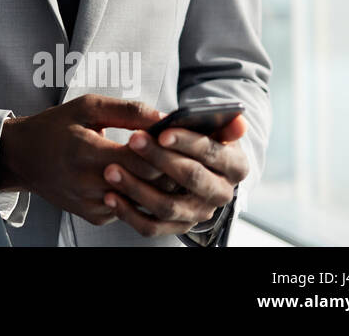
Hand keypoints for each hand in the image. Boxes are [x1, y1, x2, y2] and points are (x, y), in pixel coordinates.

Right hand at [0, 95, 177, 226]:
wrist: (22, 157)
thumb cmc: (54, 127)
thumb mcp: (87, 107)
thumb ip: (126, 111)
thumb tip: (163, 118)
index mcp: (86, 152)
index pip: (142, 160)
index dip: (164, 149)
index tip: (175, 138)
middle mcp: (88, 183)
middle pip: (147, 183)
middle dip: (168, 168)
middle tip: (180, 153)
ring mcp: (92, 204)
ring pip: (142, 200)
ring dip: (158, 184)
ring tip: (166, 165)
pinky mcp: (94, 216)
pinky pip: (129, 208)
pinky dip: (139, 194)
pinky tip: (142, 178)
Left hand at [102, 114, 248, 237]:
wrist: (192, 164)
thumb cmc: (197, 138)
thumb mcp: (211, 127)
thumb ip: (221, 122)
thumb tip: (238, 121)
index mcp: (235, 166)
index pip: (212, 153)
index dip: (187, 143)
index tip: (161, 133)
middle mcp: (221, 193)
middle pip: (191, 178)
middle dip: (159, 159)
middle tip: (133, 141)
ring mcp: (199, 212)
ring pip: (169, 206)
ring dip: (137, 189)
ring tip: (111, 171)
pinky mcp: (177, 226)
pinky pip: (152, 227)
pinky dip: (129, 213)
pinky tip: (110, 197)